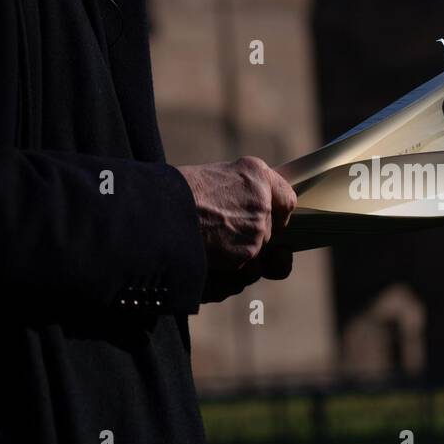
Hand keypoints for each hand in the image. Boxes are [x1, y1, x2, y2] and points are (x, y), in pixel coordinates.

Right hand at [177, 156, 296, 302]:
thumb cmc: (175, 195)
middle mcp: (263, 200)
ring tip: (208, 244)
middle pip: (271, 231)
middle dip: (250, 237)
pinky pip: (246, 269)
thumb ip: (242, 196)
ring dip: (238, 255)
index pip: (286, 199)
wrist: (157, 213)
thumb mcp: (214, 181)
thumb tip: (262, 225)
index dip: (276, 213)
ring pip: (258, 253)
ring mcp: (259, 228)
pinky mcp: (249, 253)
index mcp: (255, 173)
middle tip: (220, 232)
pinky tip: (208, 257)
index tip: (266, 218)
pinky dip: (229, 270)